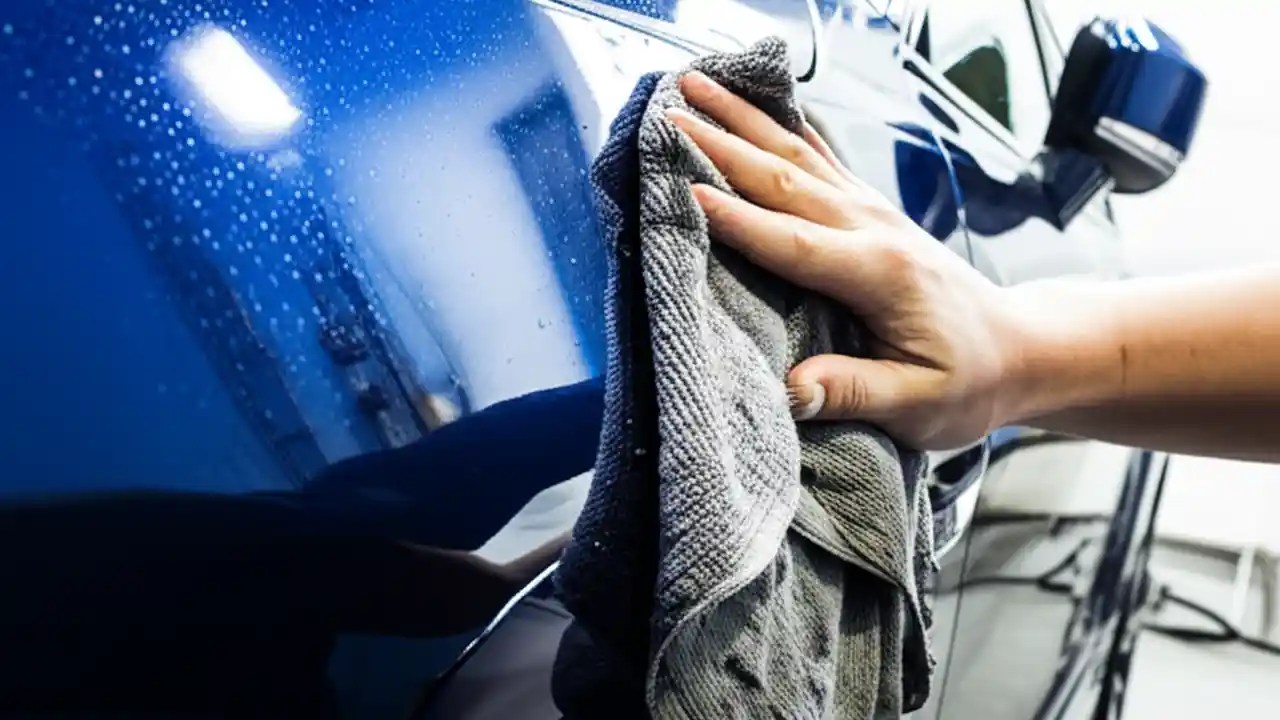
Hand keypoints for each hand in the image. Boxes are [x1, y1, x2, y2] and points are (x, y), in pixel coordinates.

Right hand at [667, 71, 1028, 449]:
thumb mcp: (919, 405)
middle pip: (784, 179)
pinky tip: (755, 105)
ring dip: (742, 118)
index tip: (682, 189)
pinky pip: (818, 157)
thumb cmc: (969, 383)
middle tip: (667, 116)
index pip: (793, 240)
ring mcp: (872, 212)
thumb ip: (855, 391)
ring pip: (796, 154)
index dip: (735, 218)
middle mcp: (873, 228)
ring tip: (693, 86)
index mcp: (879, 273)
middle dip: (721, 145)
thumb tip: (791, 390)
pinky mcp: (870, 211)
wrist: (1021, 349)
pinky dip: (779, 126)